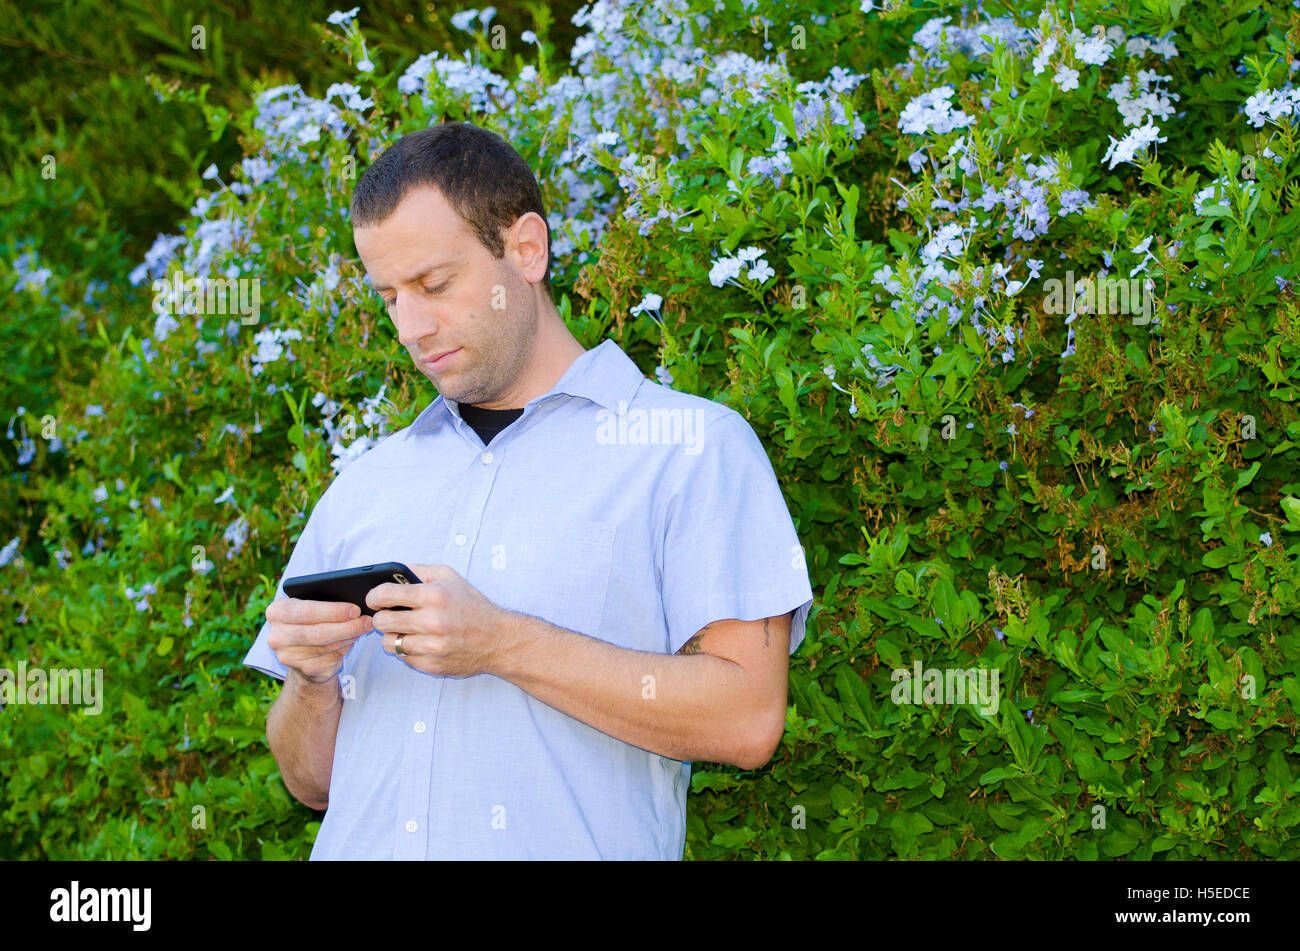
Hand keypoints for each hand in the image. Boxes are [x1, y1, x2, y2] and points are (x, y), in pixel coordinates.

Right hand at [265, 597, 375, 683]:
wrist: (300, 649)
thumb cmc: (310, 619)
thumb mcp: (311, 605)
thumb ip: (325, 602)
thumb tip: (355, 606)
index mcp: (277, 612)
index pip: (307, 611)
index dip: (334, 611)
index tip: (355, 610)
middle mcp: (277, 636)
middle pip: (319, 633)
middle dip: (347, 626)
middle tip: (367, 621)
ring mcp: (288, 656)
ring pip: (327, 647)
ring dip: (349, 637)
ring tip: (363, 628)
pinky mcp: (302, 670)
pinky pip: (330, 659)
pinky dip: (345, 648)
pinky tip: (351, 640)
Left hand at [366, 563, 515, 677]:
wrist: (498, 639)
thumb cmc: (472, 606)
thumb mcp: (450, 577)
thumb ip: (418, 571)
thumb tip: (390, 573)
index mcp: (433, 596)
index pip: (384, 595)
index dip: (374, 596)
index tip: (374, 599)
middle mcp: (432, 622)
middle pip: (382, 622)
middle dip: (382, 617)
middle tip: (389, 616)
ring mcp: (432, 647)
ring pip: (389, 643)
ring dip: (394, 636)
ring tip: (406, 630)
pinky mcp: (433, 665)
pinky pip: (404, 658)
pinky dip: (408, 650)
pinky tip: (420, 642)